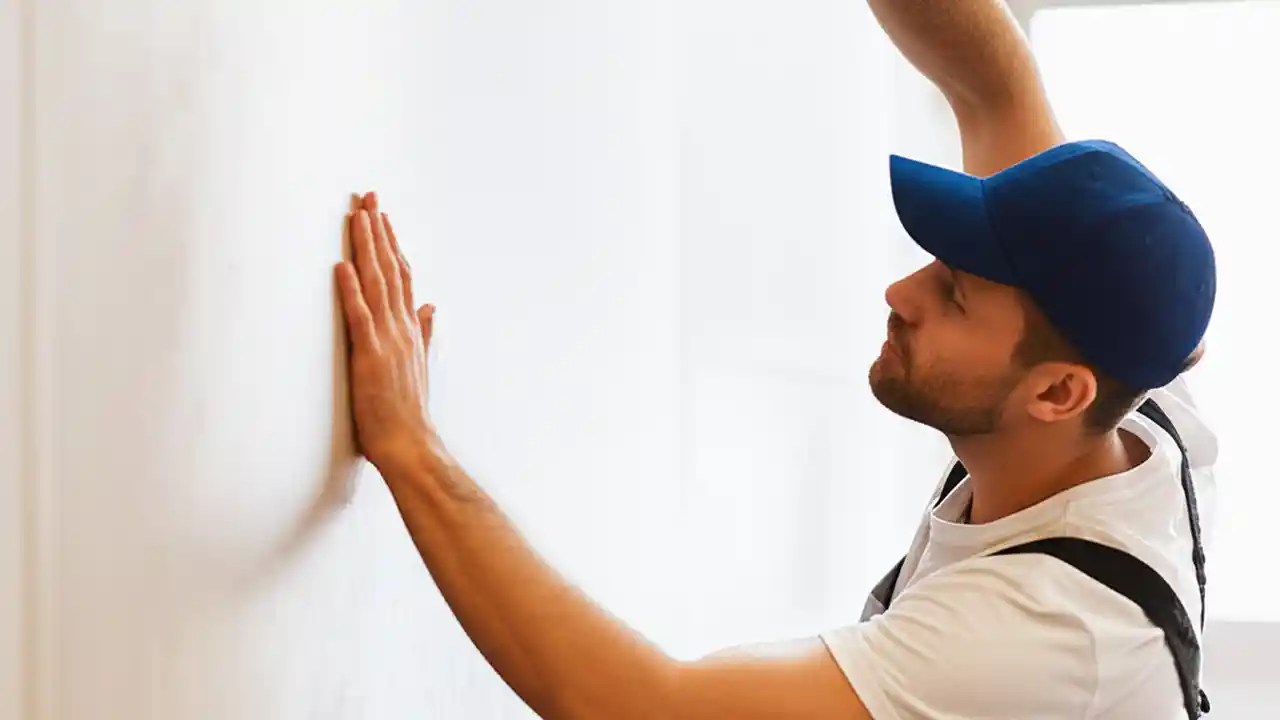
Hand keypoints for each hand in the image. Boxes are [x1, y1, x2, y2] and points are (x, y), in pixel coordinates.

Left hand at [335, 191, 438, 476]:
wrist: (410, 443)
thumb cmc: (409, 412)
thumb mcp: (419, 365)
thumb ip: (424, 333)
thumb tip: (431, 307)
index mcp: (410, 329)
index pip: (402, 276)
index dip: (392, 244)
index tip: (383, 216)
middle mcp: (401, 328)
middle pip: (390, 269)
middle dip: (378, 231)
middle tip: (368, 197)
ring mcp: (387, 340)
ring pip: (377, 284)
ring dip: (367, 248)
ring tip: (358, 217)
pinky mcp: (370, 356)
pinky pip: (359, 317)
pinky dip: (351, 290)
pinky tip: (342, 266)